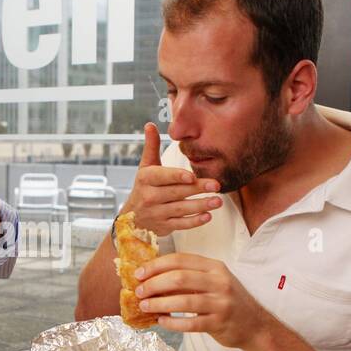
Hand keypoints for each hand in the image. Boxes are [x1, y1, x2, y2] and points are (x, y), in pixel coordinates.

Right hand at [120, 122, 222, 236]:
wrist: (132, 219)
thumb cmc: (144, 187)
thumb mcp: (145, 167)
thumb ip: (151, 146)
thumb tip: (150, 124)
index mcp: (146, 179)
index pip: (162, 177)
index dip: (176, 176)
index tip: (191, 176)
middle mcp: (150, 196)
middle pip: (176, 192)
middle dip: (197, 189)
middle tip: (216, 185)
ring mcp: (157, 213)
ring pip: (181, 209)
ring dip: (200, 206)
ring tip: (218, 201)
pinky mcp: (164, 226)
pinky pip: (181, 224)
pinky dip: (194, 222)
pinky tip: (208, 216)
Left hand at [133, 252, 271, 349]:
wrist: (254, 324)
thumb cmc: (226, 301)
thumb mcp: (212, 282)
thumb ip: (188, 278)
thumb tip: (152, 278)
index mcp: (214, 267)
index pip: (180, 260)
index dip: (156, 266)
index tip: (139, 273)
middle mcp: (219, 282)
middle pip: (179, 278)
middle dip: (154, 284)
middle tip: (139, 292)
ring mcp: (221, 303)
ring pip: (183, 301)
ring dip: (159, 304)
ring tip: (145, 307)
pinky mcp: (220, 323)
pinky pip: (191, 323)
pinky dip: (173, 323)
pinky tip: (161, 322)